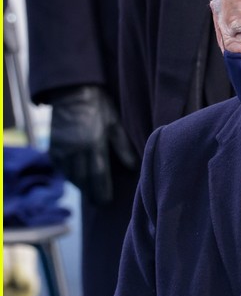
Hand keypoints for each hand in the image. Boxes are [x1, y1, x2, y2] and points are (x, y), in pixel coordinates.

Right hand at [46, 85, 136, 203]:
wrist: (72, 91)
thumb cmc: (99, 106)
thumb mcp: (115, 124)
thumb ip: (123, 146)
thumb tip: (133, 167)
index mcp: (92, 144)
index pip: (98, 175)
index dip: (102, 191)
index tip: (106, 202)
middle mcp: (74, 149)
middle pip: (83, 179)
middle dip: (91, 193)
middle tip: (100, 203)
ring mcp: (60, 149)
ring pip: (70, 175)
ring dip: (80, 186)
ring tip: (90, 194)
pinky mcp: (52, 146)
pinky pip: (60, 168)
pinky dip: (69, 175)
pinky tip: (77, 179)